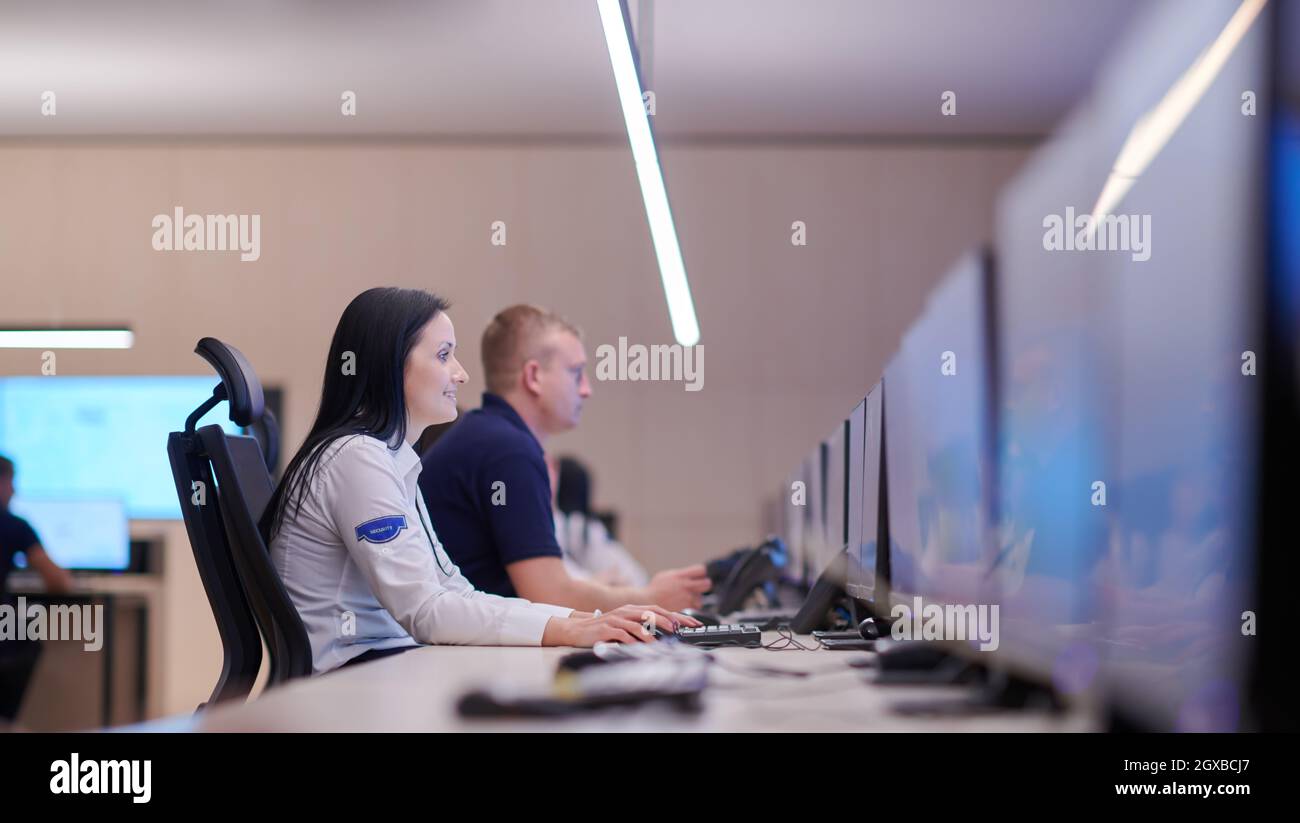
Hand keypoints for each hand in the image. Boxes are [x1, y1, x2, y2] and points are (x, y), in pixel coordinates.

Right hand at [542, 605, 700, 646]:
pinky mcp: (607, 627)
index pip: (659, 610)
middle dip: (669, 621)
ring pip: (639, 623)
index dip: (676, 616)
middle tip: (681, 629)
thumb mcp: (625, 625)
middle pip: (652, 613)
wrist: (578, 628)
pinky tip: (639, 646)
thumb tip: (663, 635)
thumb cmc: (603, 628)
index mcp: (634, 609)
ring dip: (651, 633)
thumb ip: (641, 626)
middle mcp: (627, 611)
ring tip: (660, 642)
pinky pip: (623, 633)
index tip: (692, 623)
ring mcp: (617, 618)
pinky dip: (632, 640)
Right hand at [641, 564, 711, 610]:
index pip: (701, 570)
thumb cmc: (655, 589)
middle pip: (706, 584)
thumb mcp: (666, 575)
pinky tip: (683, 604)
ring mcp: (686, 597)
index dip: (702, 573)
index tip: (700, 575)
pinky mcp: (686, 608)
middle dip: (703, 585)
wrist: (648, 602)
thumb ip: (679, 575)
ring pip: (701, 597)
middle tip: (698, 586)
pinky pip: (695, 607)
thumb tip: (689, 574)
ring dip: (696, 598)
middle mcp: (685, 586)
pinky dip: (691, 606)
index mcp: (680, 575)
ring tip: (686, 597)